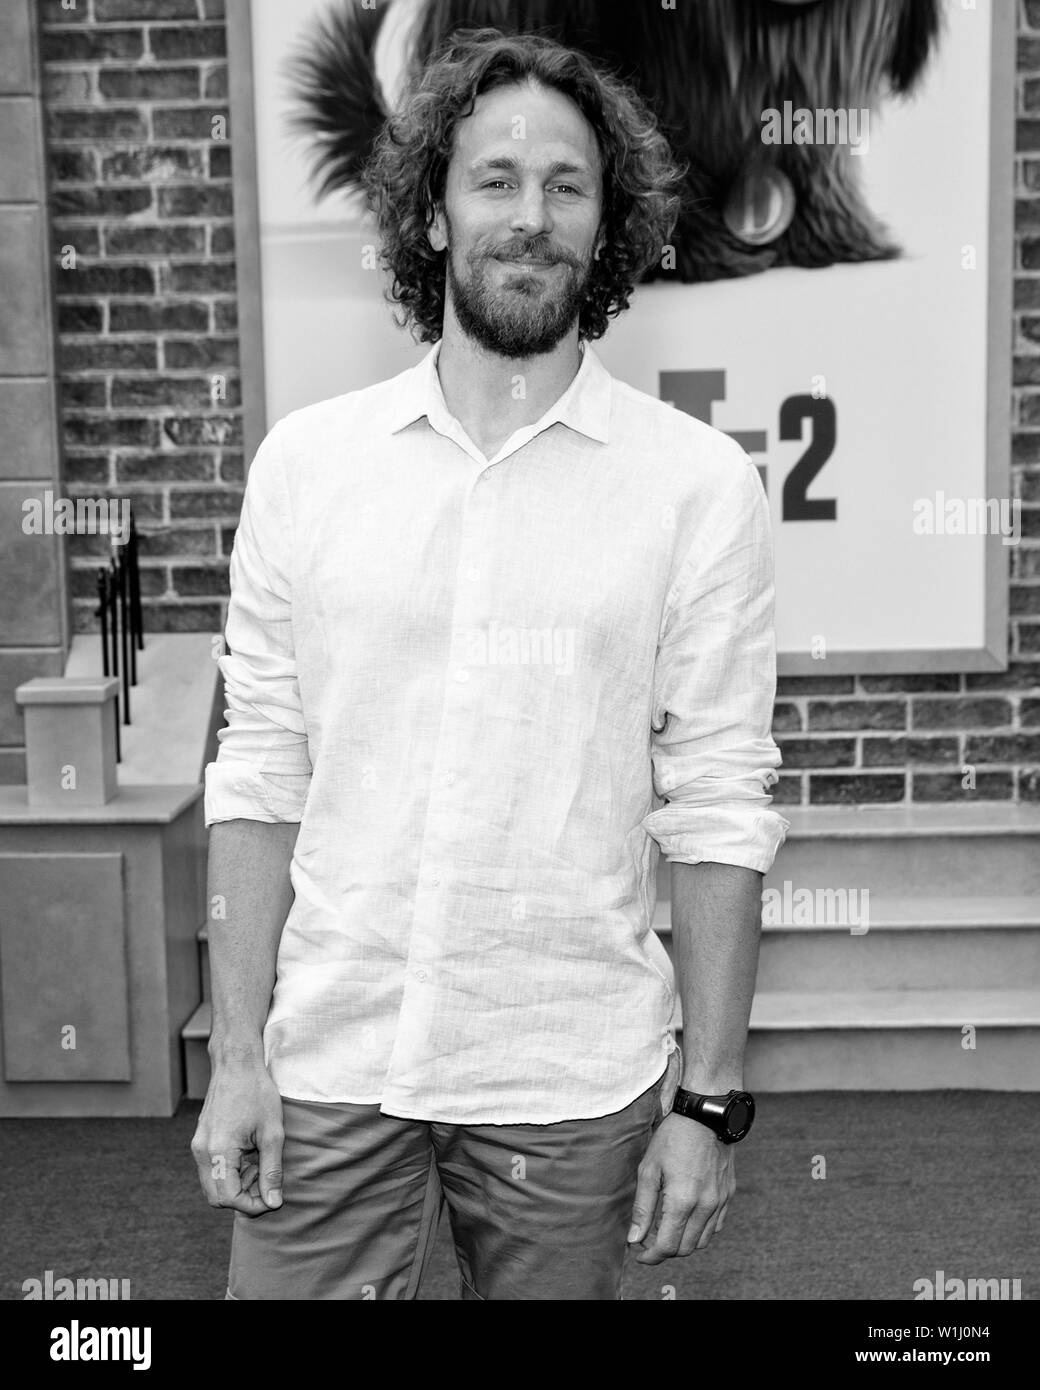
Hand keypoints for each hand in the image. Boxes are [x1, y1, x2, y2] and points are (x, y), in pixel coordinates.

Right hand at [191, 1060, 284, 1216]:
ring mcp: (198, 1146)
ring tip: (260, 1164)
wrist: (236, 1064)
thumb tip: (273, 1203)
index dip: (252, 1206)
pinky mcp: (200, 1141)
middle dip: (243, 1198)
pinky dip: (231, 1173)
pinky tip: (250, 1156)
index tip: (272, 1198)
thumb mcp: (273, 1133)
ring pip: (213, 1185)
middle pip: (217, 1198)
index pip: (228, 1199)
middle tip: (267, 1183)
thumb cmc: (257, 1093)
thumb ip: (272, 1171)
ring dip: (237, 1185)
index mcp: (218, 1150)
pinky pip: (212, 1170)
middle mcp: (202, 1152)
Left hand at [627, 1112, 734, 1262]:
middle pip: (684, 1249)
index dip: (650, 1256)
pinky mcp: (728, 1195)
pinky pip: (716, 1226)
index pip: (667, 1247)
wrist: (706, 1116)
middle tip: (648, 1239)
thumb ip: (642, 1208)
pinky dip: (700, 1231)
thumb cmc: (674, 1138)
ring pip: (701, 1241)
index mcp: (682, 1201)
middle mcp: (705, 1206)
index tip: (638, 1254)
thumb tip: (634, 1238)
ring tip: (665, 1227)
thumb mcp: (649, 1168)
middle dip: (664, 1250)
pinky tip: (687, 1218)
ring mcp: (719, 1201)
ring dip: (682, 1242)